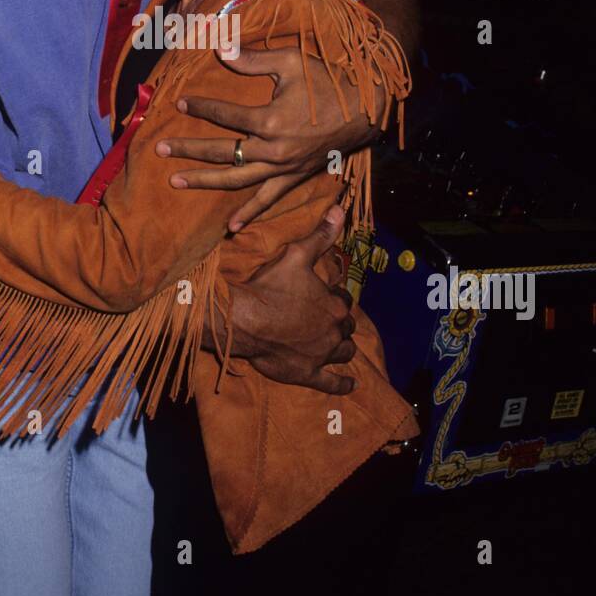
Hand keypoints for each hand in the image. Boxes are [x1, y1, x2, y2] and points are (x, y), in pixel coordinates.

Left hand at [156, 44, 384, 231]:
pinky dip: (249, 215)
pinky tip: (230, 228)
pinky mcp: (294, 179)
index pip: (224, 114)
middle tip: (160, 148)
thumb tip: (219, 47)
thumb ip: (252, 59)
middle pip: (221, 152)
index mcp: (269, 120)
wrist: (367, 110)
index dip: (200, 107)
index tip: (180, 103)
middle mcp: (273, 150)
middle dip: (188, 149)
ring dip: (205, 181)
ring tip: (177, 181)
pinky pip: (268, 200)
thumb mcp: (291, 62)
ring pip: (236, 180)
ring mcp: (283, 168)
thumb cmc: (328, 82)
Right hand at [216, 204, 356, 394]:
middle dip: (340, 322)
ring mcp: (322, 354)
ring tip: (339, 345)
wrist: (244, 320)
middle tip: (328, 319)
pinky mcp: (308, 373)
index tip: (327, 295)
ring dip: (343, 347)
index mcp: (333, 304)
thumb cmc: (270, 286)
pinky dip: (342, 385)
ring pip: (344, 352)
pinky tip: (350, 385)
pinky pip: (331, 383)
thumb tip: (340, 210)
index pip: (343, 299)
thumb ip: (321, 235)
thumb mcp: (297, 255)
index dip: (335, 296)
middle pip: (346, 327)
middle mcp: (333, 331)